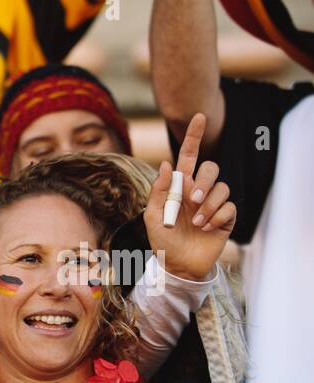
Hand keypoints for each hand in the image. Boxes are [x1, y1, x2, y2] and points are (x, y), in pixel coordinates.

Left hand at [145, 113, 235, 280]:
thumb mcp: (153, 216)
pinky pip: (229, 206)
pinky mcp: (226, 217)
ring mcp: (213, 203)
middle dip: (203, 182)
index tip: (199, 116)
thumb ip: (159, 190)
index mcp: (179, 186)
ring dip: (207, 204)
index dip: (194, 136)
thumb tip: (167, 163)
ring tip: (196, 222)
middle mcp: (198, 191)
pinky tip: (206, 228)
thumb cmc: (163, 240)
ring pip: (222, 187)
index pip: (189, 156)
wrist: (178, 265)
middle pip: (211, 168)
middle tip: (190, 200)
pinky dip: (216, 216)